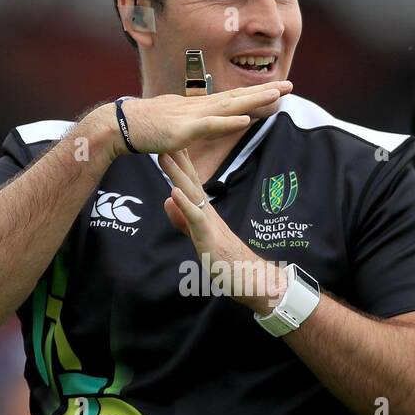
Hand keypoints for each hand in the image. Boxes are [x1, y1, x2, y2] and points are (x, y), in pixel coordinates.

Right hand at [113, 81, 291, 157]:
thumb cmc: (142, 127)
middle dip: (264, 91)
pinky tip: (246, 118)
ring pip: (229, 106)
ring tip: (277, 95)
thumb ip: (189, 127)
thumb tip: (200, 127)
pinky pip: (210, 125)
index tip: (275, 89)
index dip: (254, 93)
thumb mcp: (173, 126)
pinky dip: (229, 121)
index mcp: (197, 108)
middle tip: (289, 85)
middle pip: (237, 97)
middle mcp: (198, 107)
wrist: (119, 126)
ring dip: (254, 100)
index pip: (231, 99)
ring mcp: (191, 117)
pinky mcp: (183, 130)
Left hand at [158, 149, 285, 315]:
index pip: (189, 182)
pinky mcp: (210, 239)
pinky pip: (196, 220)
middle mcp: (207, 213)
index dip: (178, 161)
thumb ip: (183, 219)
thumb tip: (168, 200)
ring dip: (177, 175)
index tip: (167, 139)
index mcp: (204, 212)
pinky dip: (185, 205)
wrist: (250, 279)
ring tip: (164, 156)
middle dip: (176, 159)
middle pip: (190, 181)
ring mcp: (209, 224)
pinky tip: (174, 192)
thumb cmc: (227, 260)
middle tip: (163, 135)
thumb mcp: (199, 237)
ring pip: (192, 195)